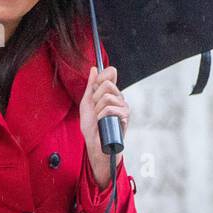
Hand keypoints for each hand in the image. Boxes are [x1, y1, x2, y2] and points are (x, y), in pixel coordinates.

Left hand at [79, 65, 129, 188]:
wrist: (95, 144)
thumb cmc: (91, 126)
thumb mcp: (86, 103)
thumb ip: (90, 86)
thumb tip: (94, 69)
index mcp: (110, 92)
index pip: (111, 73)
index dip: (101, 76)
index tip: (95, 87)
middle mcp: (119, 97)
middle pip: (106, 84)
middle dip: (95, 98)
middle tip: (95, 110)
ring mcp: (123, 106)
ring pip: (107, 97)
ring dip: (97, 109)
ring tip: (99, 119)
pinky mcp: (125, 116)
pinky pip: (110, 108)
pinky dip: (101, 117)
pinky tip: (103, 124)